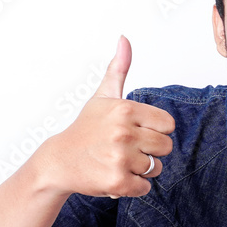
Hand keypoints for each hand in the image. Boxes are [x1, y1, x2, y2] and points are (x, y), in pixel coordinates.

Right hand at [38, 35, 174, 198]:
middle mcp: (124, 132)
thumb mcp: (102, 97)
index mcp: (125, 109)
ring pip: (157, 168)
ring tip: (119, 162)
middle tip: (127, 150)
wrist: (58, 162)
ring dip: (141, 169)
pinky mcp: (118, 181)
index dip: (155, 130)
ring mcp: (120, 158)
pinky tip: (116, 176)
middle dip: (150, 151)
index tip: (136, 132)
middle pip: (166, 147)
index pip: (168, 124)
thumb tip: (124, 39)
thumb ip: (118, 69)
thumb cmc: (85, 129)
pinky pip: (145, 187)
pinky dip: (134, 186)